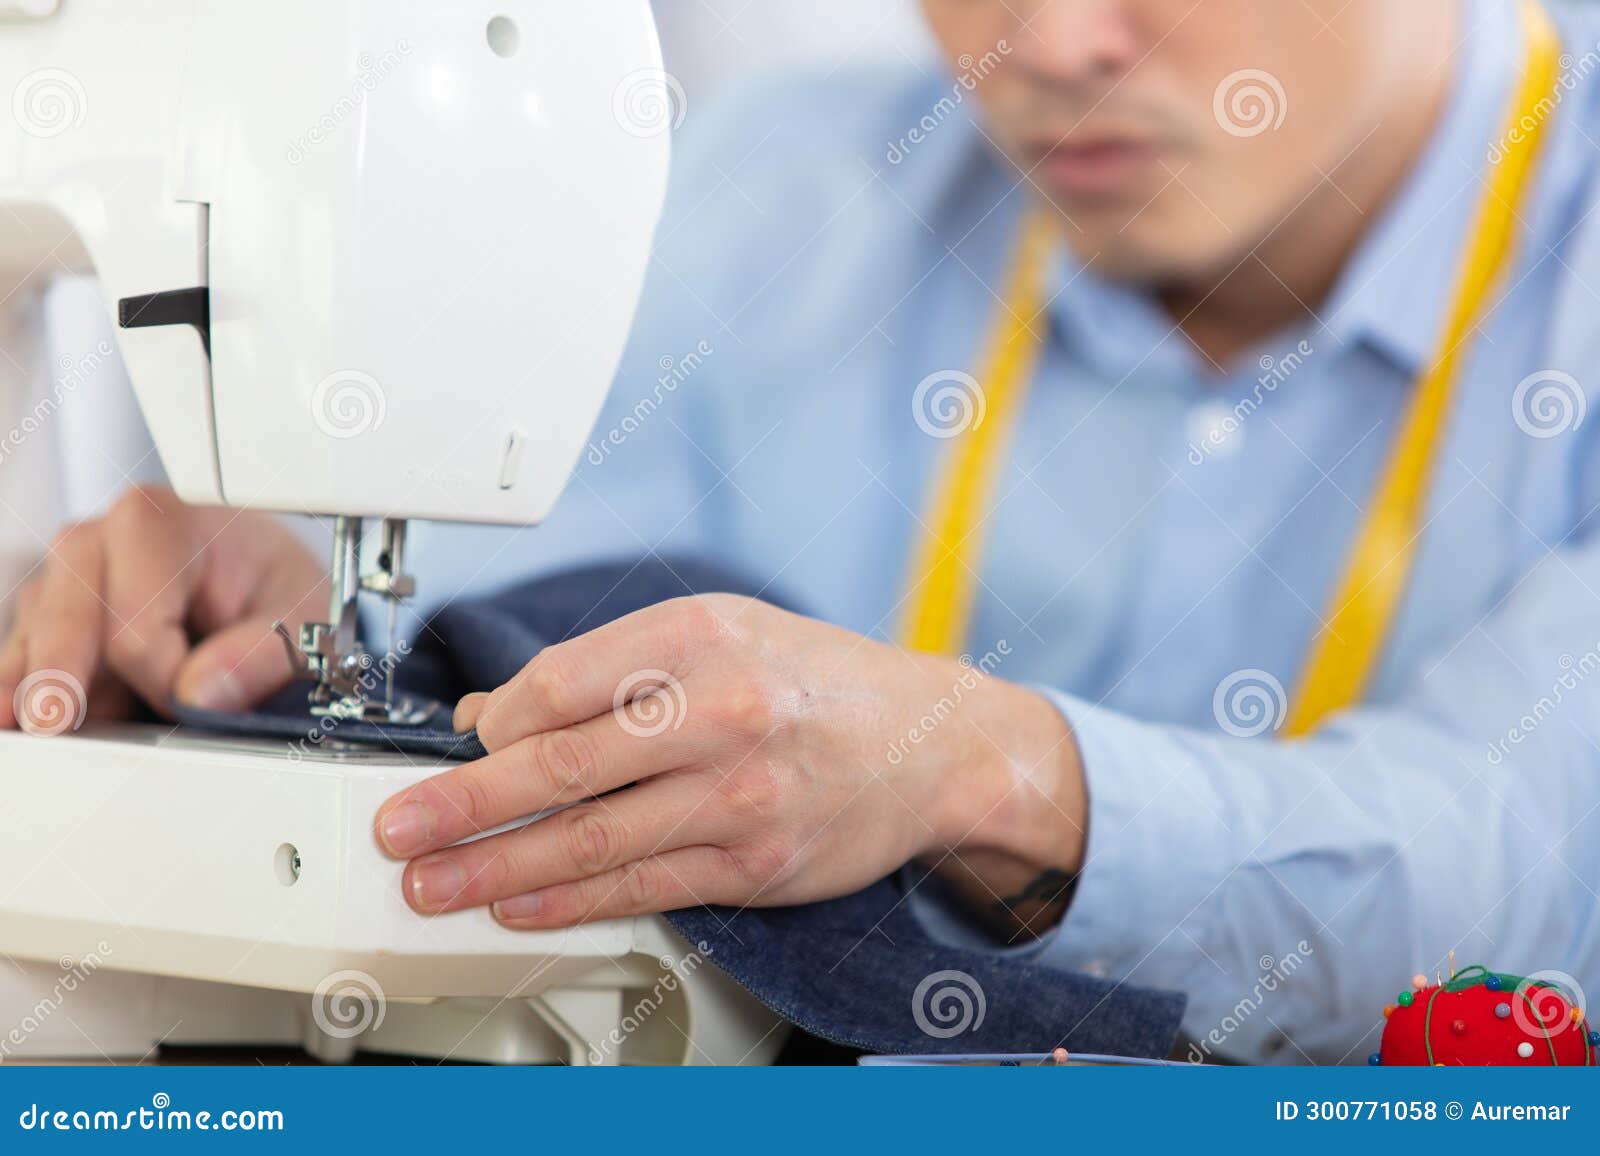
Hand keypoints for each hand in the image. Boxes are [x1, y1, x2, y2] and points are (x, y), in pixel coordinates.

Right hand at [0, 484, 328, 730]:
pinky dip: (20, 689)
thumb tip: (203, 694)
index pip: (137, 623)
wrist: (262, 576)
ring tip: (49, 728)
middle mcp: (100, 541)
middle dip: (64, 679)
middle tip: (53, 723)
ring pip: (36, 642)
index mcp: (159, 523)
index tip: (194, 701)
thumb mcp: (300, 614)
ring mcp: (68, 580)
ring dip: (47, 691)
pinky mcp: (53, 619)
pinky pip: (22, 657)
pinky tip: (12, 715)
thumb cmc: (273, 583)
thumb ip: (259, 657)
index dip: (162, 676)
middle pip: (64, 620)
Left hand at [373, 594, 1087, 934]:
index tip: (454, 747)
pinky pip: (641, 886)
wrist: (932, 742)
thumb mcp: (722, 632)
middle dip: (462, 804)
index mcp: (699, 637)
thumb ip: (612, 669)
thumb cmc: (818, 681)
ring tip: (432, 882)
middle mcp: (719, 711)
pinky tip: (517, 905)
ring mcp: (738, 794)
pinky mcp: (753, 861)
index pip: (560, 682)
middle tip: (398, 828)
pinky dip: (568, 900)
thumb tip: (500, 713)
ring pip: (590, 838)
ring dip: (494, 867)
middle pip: (560, 763)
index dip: (491, 725)